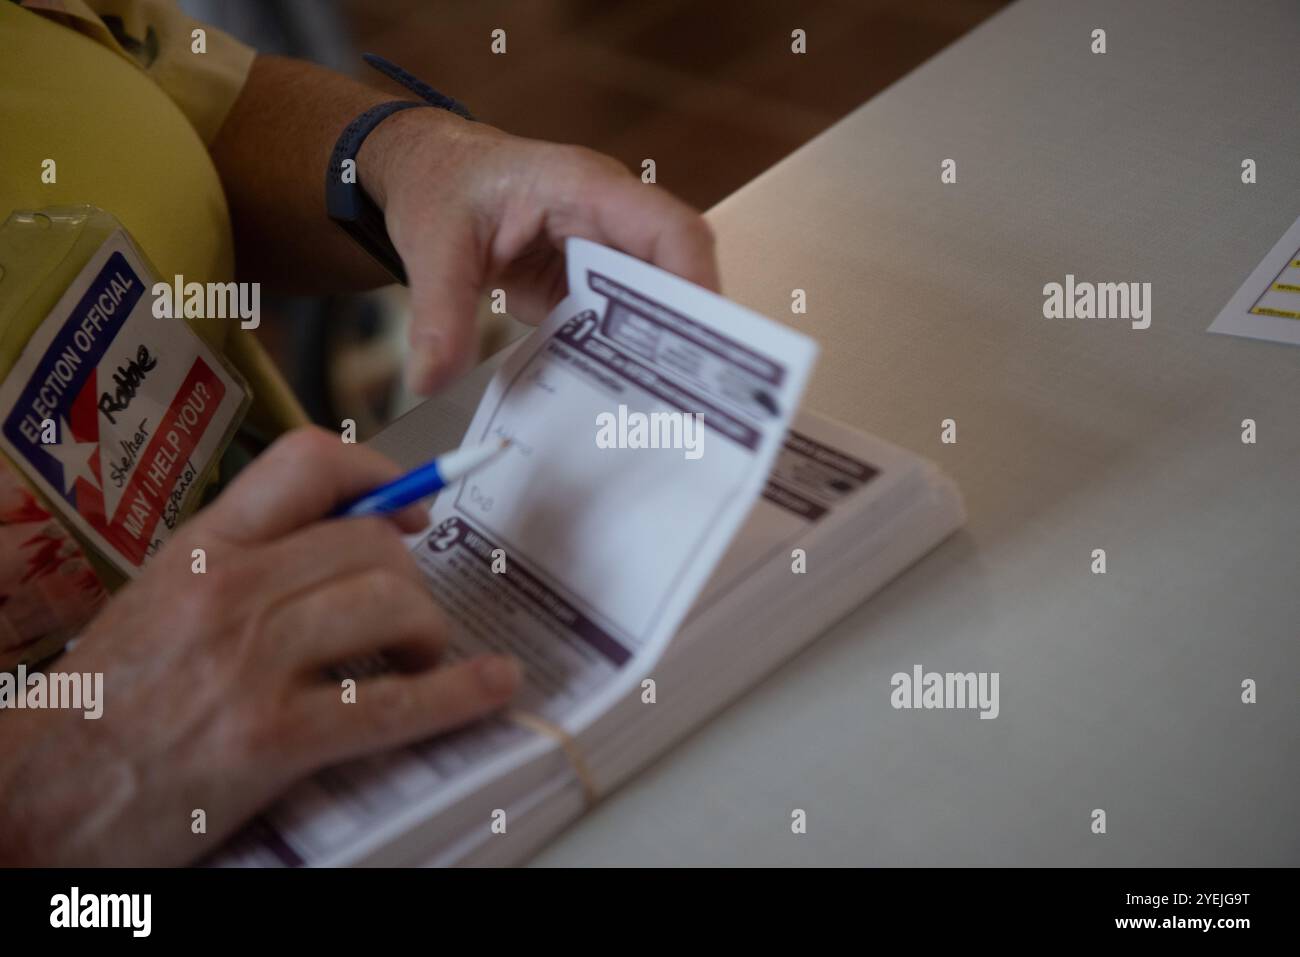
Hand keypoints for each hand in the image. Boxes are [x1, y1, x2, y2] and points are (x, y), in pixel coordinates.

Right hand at [0, 428, 520, 865]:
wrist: (34, 795)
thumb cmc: (102, 701)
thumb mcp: (160, 598)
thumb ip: (242, 562)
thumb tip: (345, 536)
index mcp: (201, 547)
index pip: (308, 462)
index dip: (379, 473)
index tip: (410, 507)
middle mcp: (229, 591)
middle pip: (371, 542)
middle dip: (411, 575)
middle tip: (409, 613)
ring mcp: (252, 664)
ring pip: (393, 602)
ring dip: (428, 630)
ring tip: (420, 657)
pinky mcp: (272, 739)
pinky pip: (394, 702)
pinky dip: (460, 694)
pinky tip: (493, 687)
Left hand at [359, 108, 719, 392]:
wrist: (431, 174)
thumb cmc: (442, 184)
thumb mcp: (430, 246)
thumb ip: (437, 313)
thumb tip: (430, 380)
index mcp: (584, 187)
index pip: (667, 228)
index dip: (694, 280)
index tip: (699, 339)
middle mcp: (609, 218)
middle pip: (675, 271)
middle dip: (688, 332)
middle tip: (693, 396)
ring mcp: (602, 252)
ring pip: (653, 301)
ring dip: (659, 350)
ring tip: (667, 408)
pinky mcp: (587, 283)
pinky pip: (619, 321)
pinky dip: (622, 357)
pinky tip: (619, 400)